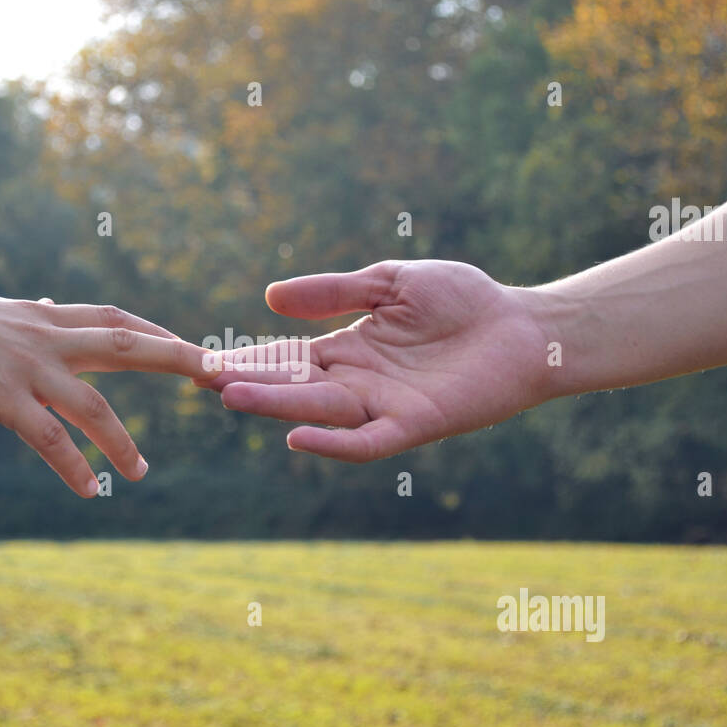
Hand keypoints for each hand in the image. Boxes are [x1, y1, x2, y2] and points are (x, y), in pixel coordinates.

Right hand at [0, 283, 213, 495]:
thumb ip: (26, 315)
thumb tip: (46, 304)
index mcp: (45, 316)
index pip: (118, 319)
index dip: (161, 333)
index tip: (197, 349)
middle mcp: (46, 336)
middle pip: (129, 344)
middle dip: (180, 360)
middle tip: (222, 379)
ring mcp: (25, 367)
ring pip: (94, 404)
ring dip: (124, 442)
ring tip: (142, 474)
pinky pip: (48, 438)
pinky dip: (73, 465)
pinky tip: (88, 490)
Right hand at [199, 260, 553, 461]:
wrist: (523, 326)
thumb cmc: (463, 300)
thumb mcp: (390, 282)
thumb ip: (334, 292)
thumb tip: (269, 298)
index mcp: (348, 349)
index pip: (288, 358)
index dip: (250, 359)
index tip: (205, 358)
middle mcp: (358, 383)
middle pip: (294, 387)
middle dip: (251, 384)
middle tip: (203, 380)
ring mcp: (383, 407)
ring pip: (320, 411)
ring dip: (277, 407)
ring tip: (233, 397)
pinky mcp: (414, 425)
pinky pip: (366, 442)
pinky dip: (332, 443)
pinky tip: (297, 437)